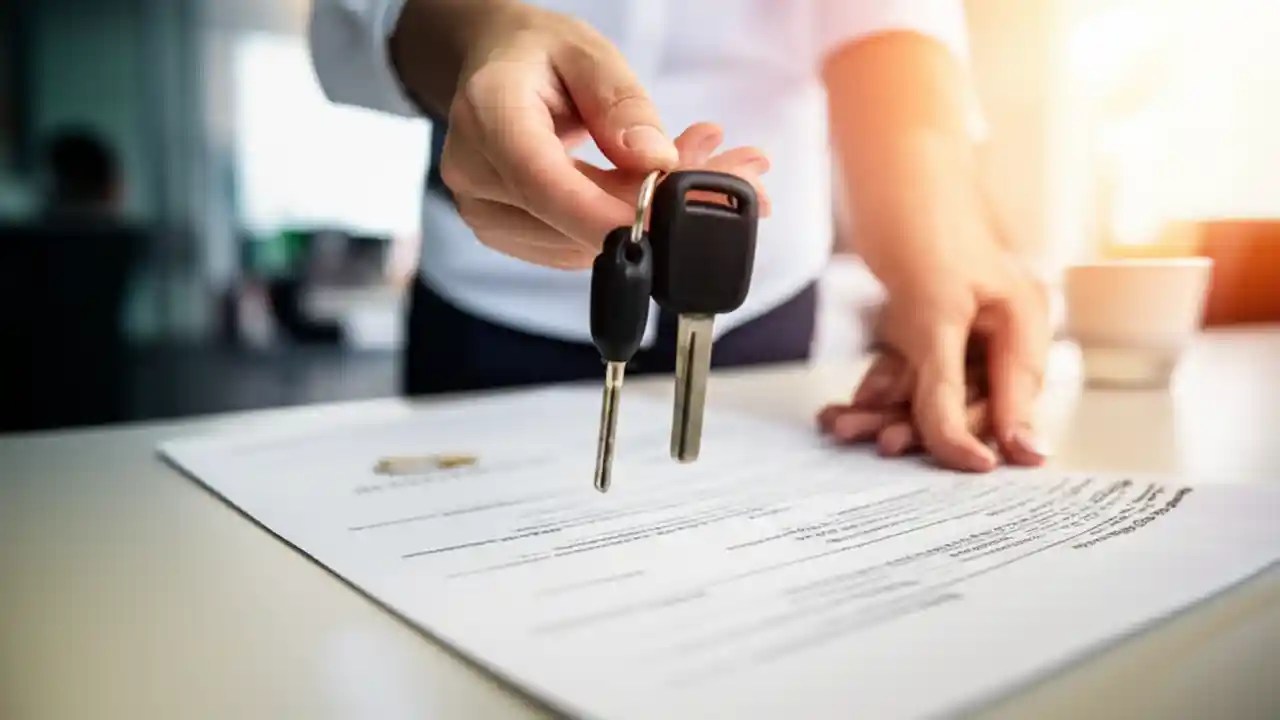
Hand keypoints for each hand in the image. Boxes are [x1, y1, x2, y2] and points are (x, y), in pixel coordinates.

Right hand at [429, 4, 768, 268]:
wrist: (494, 70)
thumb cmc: (537, 55)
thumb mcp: (587, 52)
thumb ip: (622, 104)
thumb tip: (657, 163)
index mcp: (488, 115)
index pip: (542, 182)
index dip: (608, 213)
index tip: (669, 222)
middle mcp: (475, 174)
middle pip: (575, 219)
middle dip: (662, 208)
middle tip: (739, 172)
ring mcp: (488, 214)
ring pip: (586, 240)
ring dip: (655, 216)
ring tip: (705, 163)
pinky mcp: (510, 235)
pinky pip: (580, 243)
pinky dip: (630, 221)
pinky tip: (661, 186)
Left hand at [818, 212, 1050, 471]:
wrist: (886, 168)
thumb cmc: (927, 224)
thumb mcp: (936, 318)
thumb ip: (947, 389)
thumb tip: (966, 453)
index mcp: (1022, 322)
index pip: (1013, 397)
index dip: (992, 435)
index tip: (972, 471)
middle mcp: (996, 328)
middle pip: (968, 399)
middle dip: (920, 423)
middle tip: (879, 444)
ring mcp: (958, 326)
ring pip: (929, 389)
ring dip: (885, 410)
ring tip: (843, 425)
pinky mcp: (922, 322)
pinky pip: (904, 370)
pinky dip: (874, 385)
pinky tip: (842, 404)